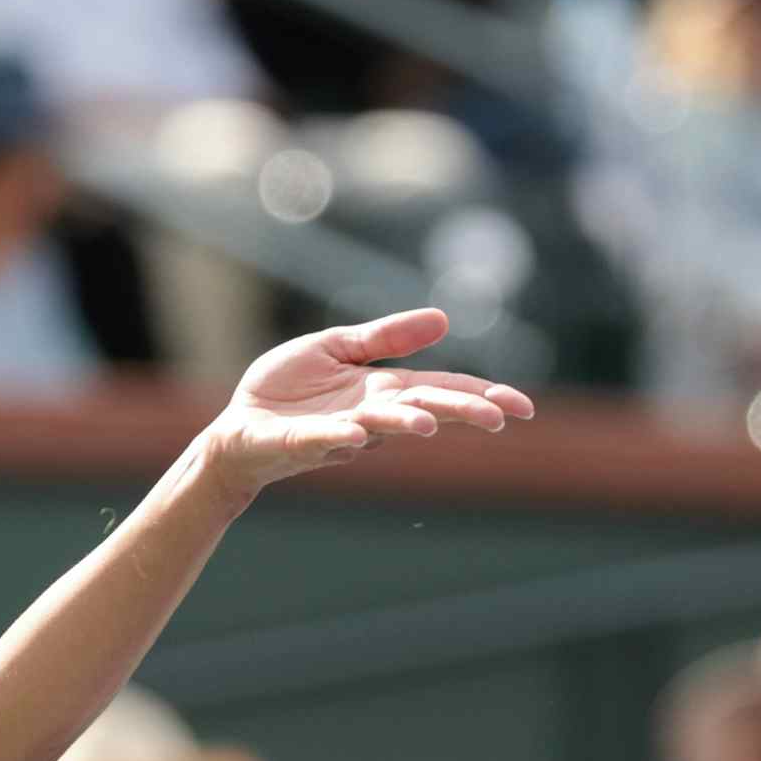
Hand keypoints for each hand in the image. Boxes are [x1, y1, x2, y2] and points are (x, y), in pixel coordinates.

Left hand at [199, 307, 532, 493]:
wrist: (239, 427)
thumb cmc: (289, 391)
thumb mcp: (339, 347)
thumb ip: (387, 337)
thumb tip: (444, 320)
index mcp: (384, 390)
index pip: (442, 389)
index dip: (482, 396)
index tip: (522, 407)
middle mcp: (369, 413)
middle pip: (424, 407)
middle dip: (461, 411)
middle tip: (501, 418)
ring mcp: (337, 430)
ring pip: (378, 426)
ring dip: (404, 423)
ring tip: (429, 424)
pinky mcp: (298, 440)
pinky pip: (320, 438)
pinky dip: (337, 437)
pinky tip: (355, 435)